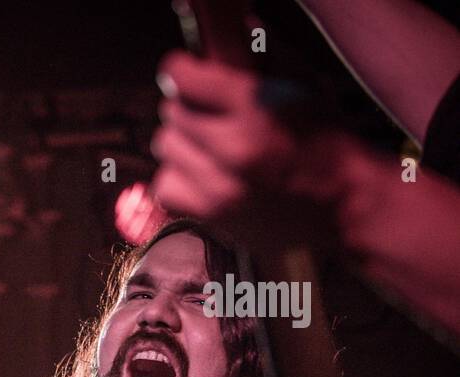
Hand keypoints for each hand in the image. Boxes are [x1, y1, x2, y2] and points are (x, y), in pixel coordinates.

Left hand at [150, 51, 351, 251]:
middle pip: (173, 113)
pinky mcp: (211, 217)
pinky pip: (165, 186)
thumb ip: (265, 56)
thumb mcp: (303, 87)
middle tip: (214, 117)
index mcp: (258, 109)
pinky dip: (179, 181)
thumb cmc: (326, 141)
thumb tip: (236, 28)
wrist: (344, 205)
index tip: (185, 73)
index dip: (182, 72)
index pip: (183, 79)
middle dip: (190, 109)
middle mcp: (235, 149)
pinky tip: (204, 177)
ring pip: (166, 148)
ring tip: (213, 150)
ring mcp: (220, 188)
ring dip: (184, 145)